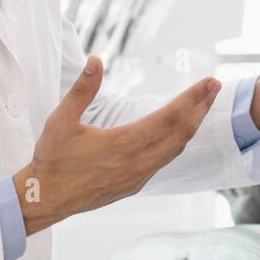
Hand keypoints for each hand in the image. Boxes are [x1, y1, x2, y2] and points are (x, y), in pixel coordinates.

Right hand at [14, 56, 220, 235]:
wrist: (44, 199)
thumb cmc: (51, 159)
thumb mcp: (60, 120)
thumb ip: (82, 90)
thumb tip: (97, 60)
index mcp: (123, 144)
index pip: (169, 117)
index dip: (192, 98)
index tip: (209, 81)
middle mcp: (137, 163)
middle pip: (181, 132)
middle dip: (201, 107)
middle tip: (215, 86)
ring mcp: (138, 176)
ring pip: (176, 148)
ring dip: (192, 125)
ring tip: (203, 105)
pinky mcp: (135, 185)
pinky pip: (164, 160)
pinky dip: (177, 142)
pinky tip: (179, 131)